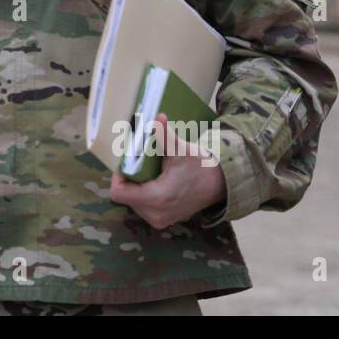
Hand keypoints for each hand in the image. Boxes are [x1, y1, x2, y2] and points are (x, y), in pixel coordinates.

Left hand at [109, 113, 226, 228]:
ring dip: (135, 186)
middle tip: (138, 162)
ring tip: (148, 171)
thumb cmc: (200, 166)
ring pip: (132, 202)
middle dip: (128, 178)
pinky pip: (142, 207)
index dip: (118, 175)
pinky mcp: (163, 220)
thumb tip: (157, 117)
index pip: (118, 192)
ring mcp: (159, 220)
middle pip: (125, 196)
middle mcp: (155, 214)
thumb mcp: (181, 149)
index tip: (127, 162)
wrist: (220, 184)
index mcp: (157, 198)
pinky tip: (154, 181)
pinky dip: (143, 193)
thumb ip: (165, 135)